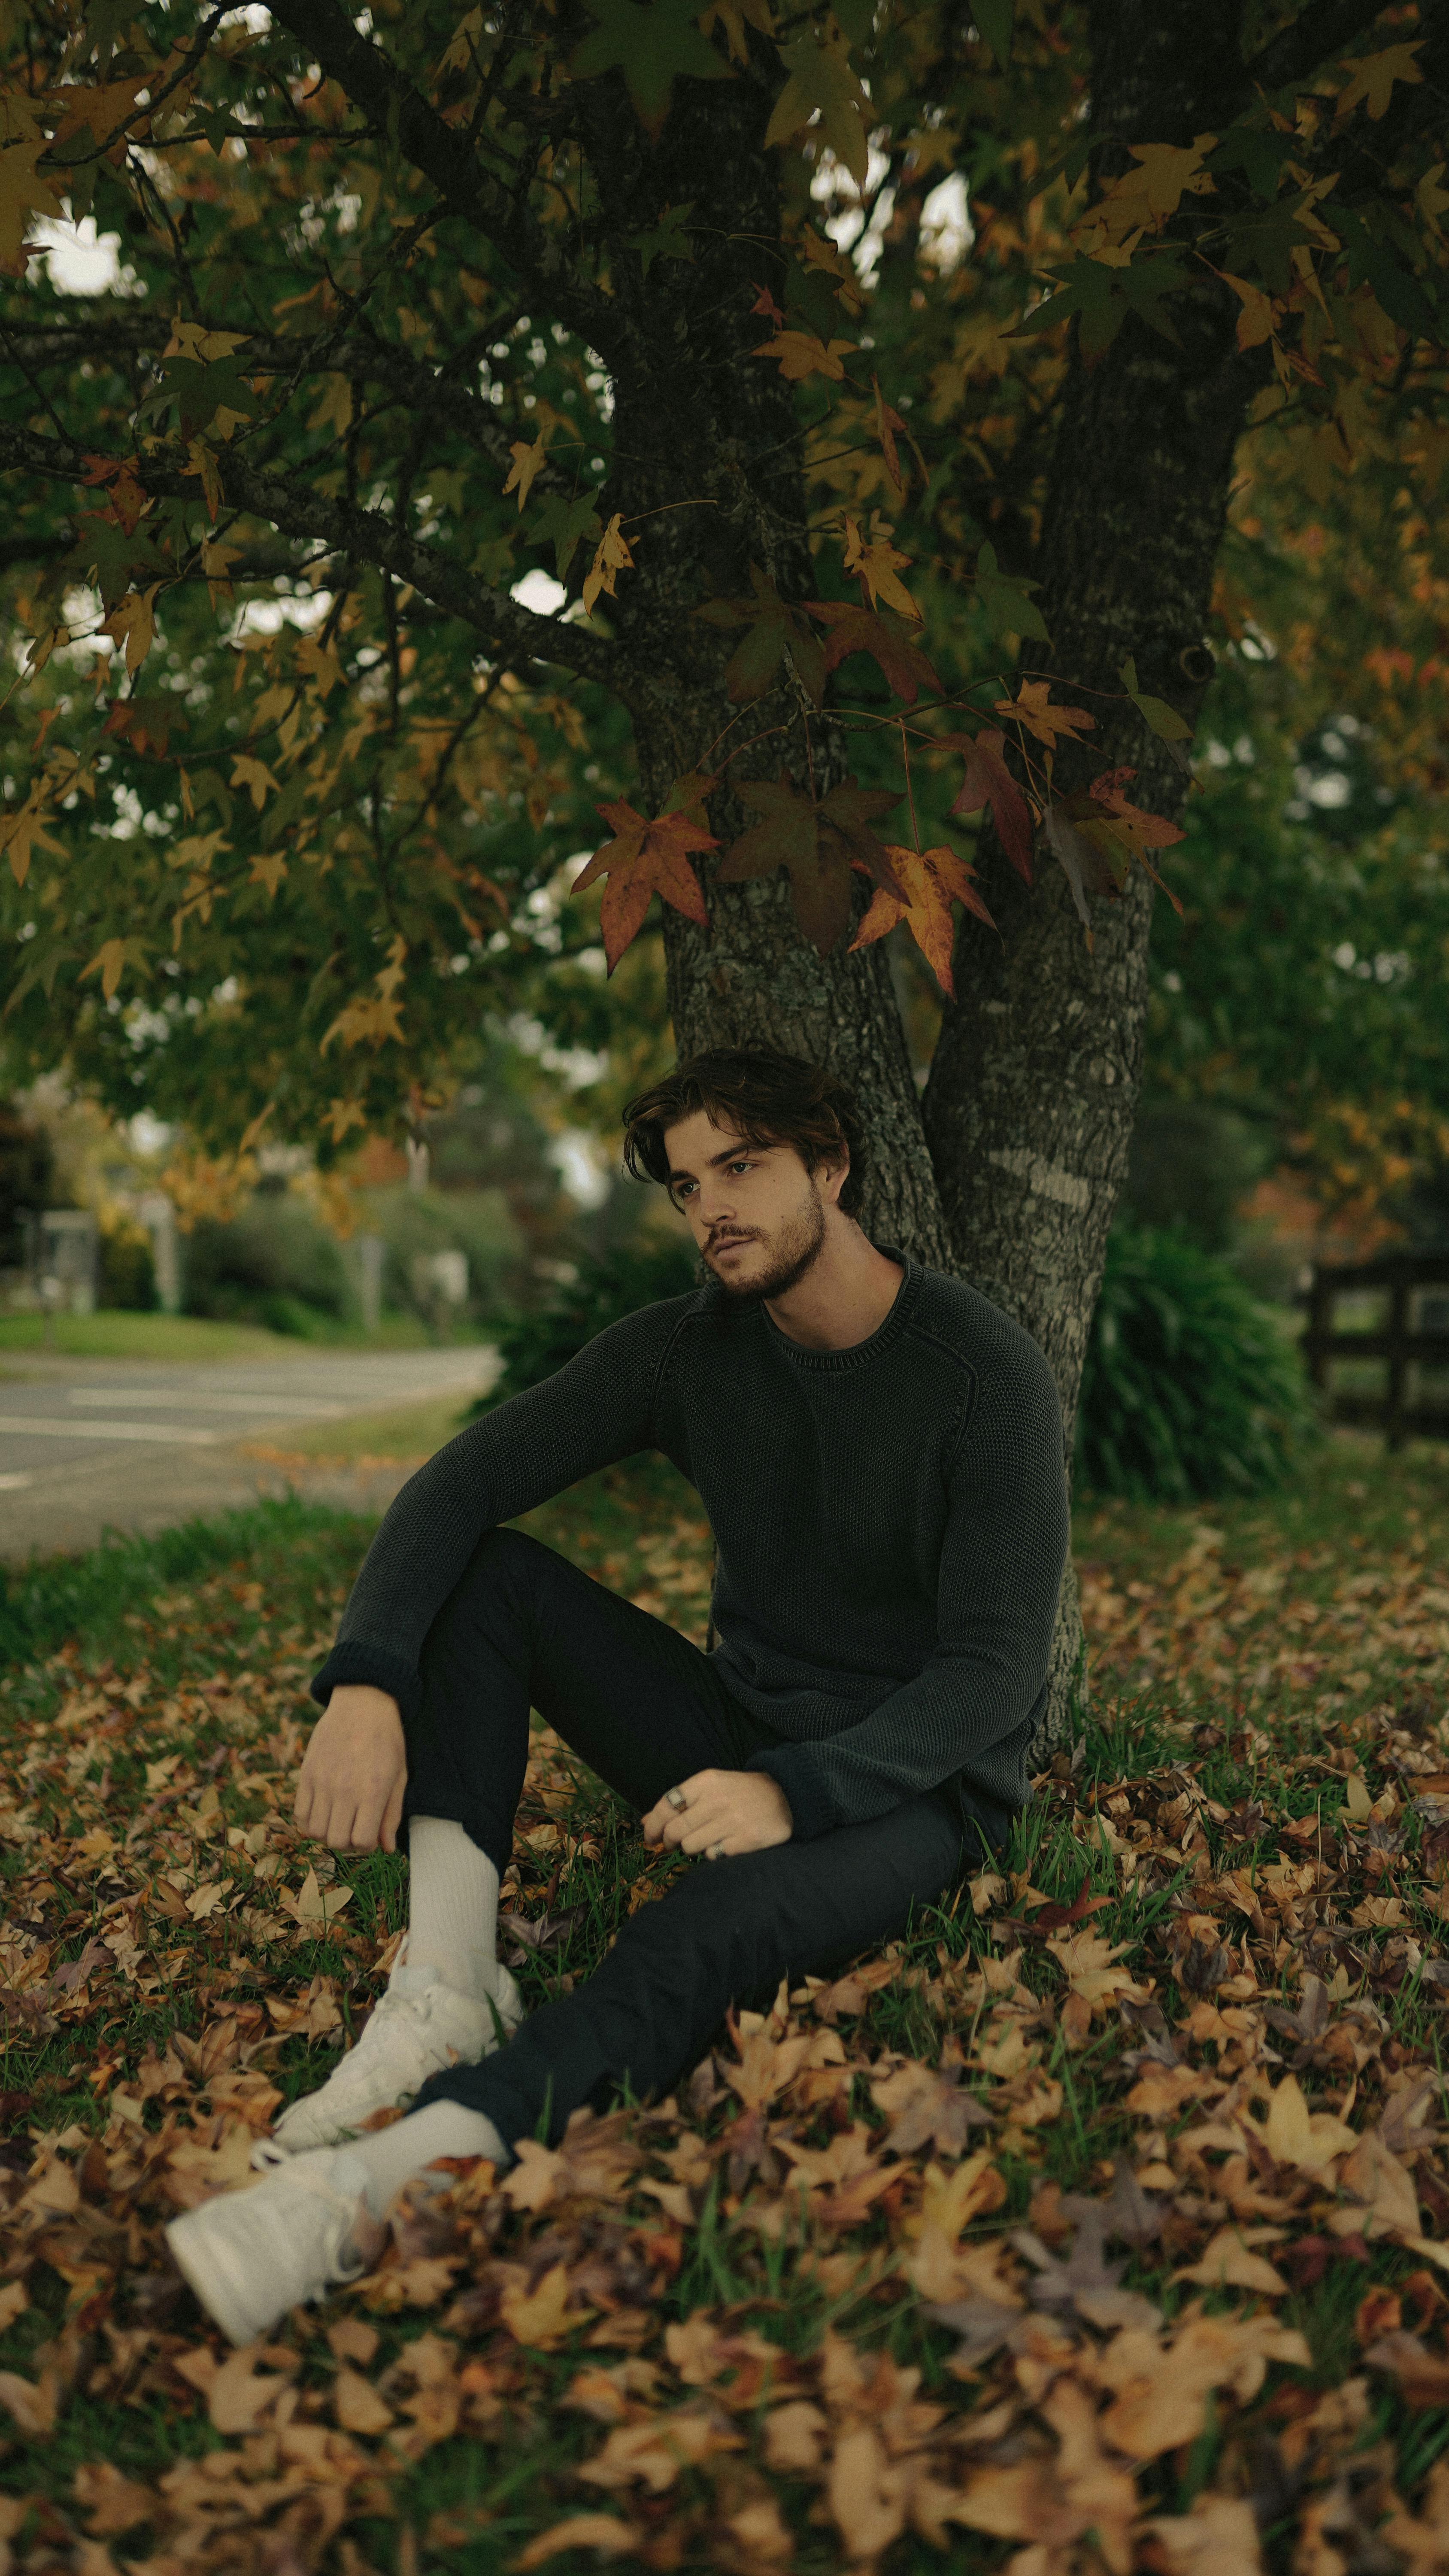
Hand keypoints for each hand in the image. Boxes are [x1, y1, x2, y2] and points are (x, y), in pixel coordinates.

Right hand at [295, 1685, 406, 1851]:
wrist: (363, 1703)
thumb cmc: (387, 1741)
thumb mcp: (399, 1776)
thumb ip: (392, 1815)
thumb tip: (387, 1849)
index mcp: (373, 1791)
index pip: (362, 1841)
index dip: (367, 1844)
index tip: (370, 1833)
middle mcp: (345, 1789)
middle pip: (336, 1841)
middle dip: (347, 1842)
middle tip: (353, 1827)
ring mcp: (322, 1781)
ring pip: (315, 1831)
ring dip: (327, 1832)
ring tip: (338, 1819)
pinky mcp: (307, 1773)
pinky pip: (299, 1813)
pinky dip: (309, 1820)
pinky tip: (322, 1811)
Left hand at [641, 1767, 791, 1859]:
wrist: (786, 1794)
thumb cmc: (740, 1792)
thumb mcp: (710, 1787)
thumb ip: (679, 1803)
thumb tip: (646, 1823)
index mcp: (705, 1783)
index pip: (666, 1804)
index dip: (653, 1825)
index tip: (651, 1837)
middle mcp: (717, 1800)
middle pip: (675, 1830)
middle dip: (668, 1842)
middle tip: (673, 1844)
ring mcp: (732, 1821)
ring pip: (690, 1846)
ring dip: (692, 1848)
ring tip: (704, 1841)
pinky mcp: (746, 1840)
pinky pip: (712, 1856)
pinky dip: (712, 1854)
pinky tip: (722, 1845)